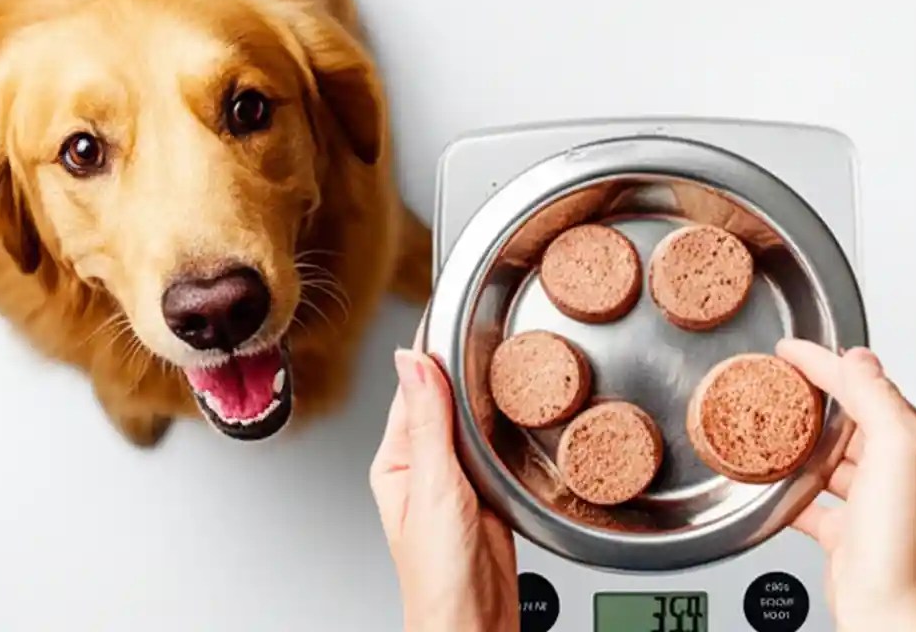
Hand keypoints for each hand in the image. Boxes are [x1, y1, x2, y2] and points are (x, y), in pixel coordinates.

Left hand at [370, 347, 518, 631]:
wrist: (473, 624)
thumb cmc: (438, 576)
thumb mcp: (433, 485)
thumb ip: (428, 421)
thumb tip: (411, 361)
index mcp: (396, 461)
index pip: (411, 391)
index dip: (430, 352)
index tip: (448, 316)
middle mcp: (423, 467)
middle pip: (443, 402)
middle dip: (462, 369)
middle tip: (485, 329)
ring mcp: (456, 480)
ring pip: (472, 423)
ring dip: (486, 399)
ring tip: (505, 360)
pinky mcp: (488, 494)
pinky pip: (495, 449)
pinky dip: (506, 430)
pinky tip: (519, 413)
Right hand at [778, 340, 915, 631]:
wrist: (893, 616)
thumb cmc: (907, 548)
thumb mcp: (898, 451)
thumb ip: (876, 397)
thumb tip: (856, 359)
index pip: (872, 387)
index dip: (827, 365)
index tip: (791, 351)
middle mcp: (910, 472)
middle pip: (851, 421)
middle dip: (811, 406)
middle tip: (775, 387)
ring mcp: (881, 504)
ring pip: (832, 461)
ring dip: (800, 449)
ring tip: (769, 433)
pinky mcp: (853, 533)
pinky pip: (815, 501)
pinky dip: (791, 492)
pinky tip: (774, 485)